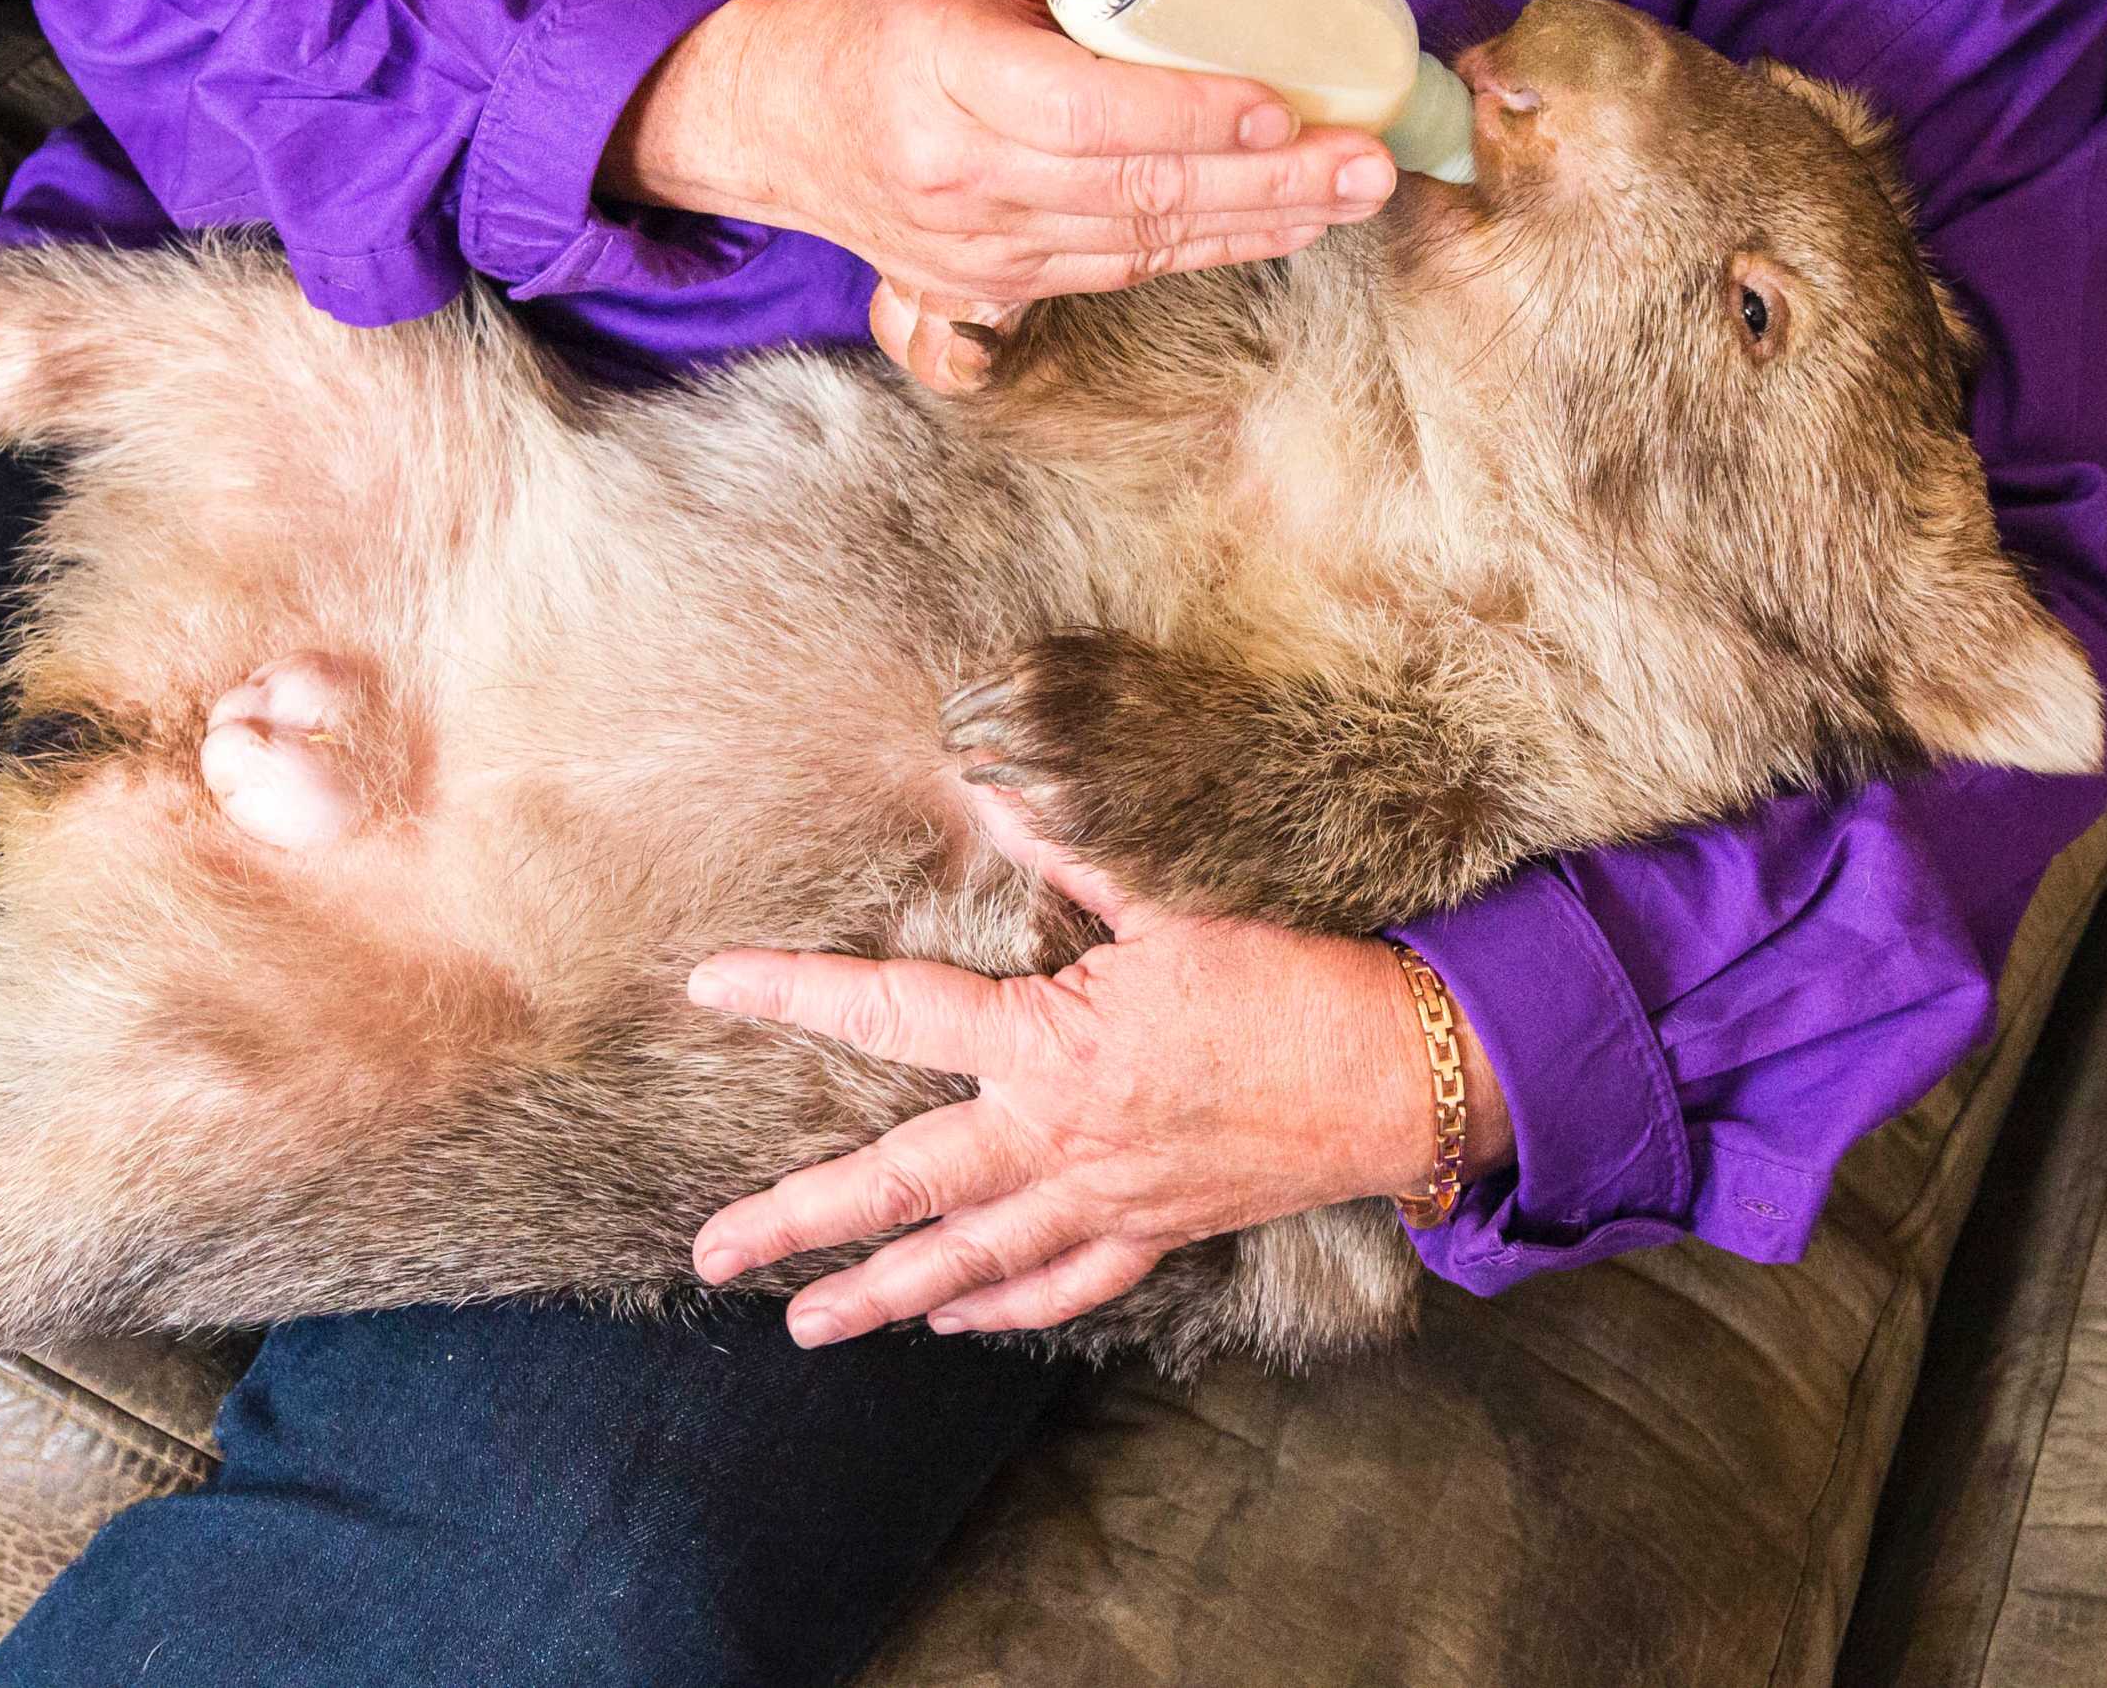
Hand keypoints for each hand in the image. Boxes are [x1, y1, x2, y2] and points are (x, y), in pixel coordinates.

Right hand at [601, 0, 1396, 392]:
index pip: (1086, 111)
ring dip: (1257, 222)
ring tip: (1349, 196)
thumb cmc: (886, 31)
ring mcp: (974, 245)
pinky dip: (1207, 248)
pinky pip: (1119, 269)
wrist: (775, 126)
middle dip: (1268, 182)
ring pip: (1139, 240)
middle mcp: (958, 173)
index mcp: (946, 75)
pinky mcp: (988, 286)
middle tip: (1367, 163)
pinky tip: (1277, 228)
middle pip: (1135, 188)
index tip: (1284, 108)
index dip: (1192, 116)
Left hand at [685, 785, 1511, 1345]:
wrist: (1395, 1076)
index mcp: (1046, 1044)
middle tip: (711, 1253)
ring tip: (800, 1324)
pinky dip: (999, 1306)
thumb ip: (1067, 853)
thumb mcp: (1168, 904)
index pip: (889, 1011)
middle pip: (898, 1188)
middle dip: (798, 1222)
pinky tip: (948, 1318)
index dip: (792, 995)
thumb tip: (990, 781)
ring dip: (877, 1295)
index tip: (712, 988)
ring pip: (965, 1263)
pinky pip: (1059, 1285)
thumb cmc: (1285, 981)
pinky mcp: (1150, 1234)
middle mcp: (1054, 1138)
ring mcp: (1099, 1199)